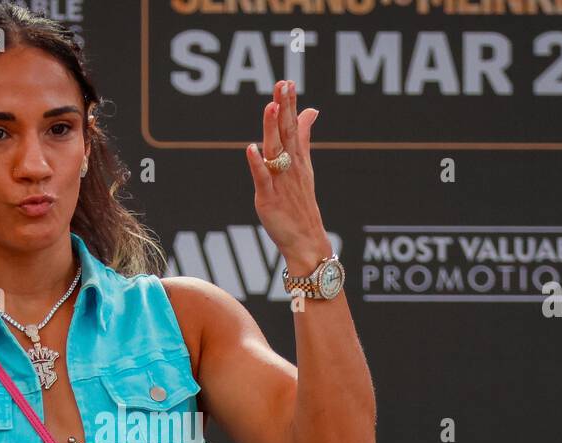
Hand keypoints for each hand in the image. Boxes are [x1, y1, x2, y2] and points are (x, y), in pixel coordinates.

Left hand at [244, 80, 331, 275]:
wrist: (306, 241)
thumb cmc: (301, 204)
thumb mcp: (304, 166)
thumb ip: (303, 138)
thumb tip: (311, 111)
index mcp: (298, 159)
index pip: (293, 126)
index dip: (290, 104)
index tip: (287, 82)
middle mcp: (290, 167)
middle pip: (287, 133)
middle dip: (285, 108)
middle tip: (284, 84)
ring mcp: (280, 182)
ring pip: (275, 151)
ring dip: (273, 129)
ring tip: (271, 106)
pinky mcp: (268, 199)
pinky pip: (262, 179)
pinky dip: (257, 164)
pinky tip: (251, 149)